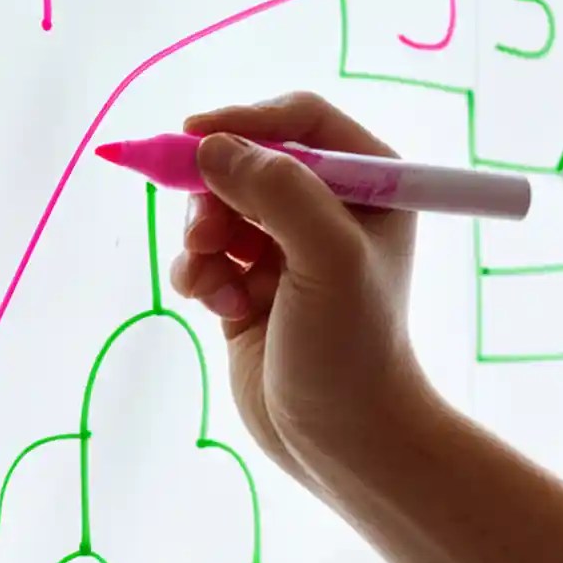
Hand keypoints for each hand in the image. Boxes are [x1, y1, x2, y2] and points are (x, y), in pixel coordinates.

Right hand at [170, 92, 424, 484]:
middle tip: (205, 233)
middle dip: (216, 194)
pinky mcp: (248, 289)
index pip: (300, 121)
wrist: (342, 441)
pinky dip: (199, 276)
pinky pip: (204, 257)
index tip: (193, 136)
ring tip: (213, 281)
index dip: (245, 121)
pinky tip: (218, 308)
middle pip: (247, 162)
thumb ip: (276, 190)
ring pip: (216, 210)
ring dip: (202, 241)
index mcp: (368, 187)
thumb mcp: (327, 257)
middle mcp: (327, 212)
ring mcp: (284, 252)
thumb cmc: (351, 348)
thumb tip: (209, 148)